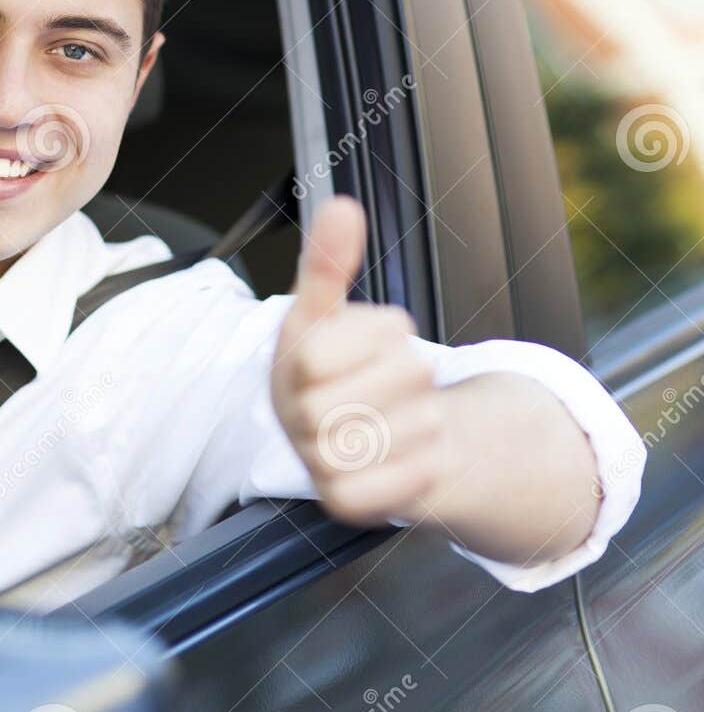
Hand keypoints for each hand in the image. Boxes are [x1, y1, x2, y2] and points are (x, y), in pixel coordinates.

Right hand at [270, 198, 447, 526]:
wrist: (361, 435)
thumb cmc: (343, 366)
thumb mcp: (334, 312)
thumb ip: (329, 263)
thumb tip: (341, 208)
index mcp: (284, 366)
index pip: (327, 351)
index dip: (376, 332)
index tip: (384, 331)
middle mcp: (291, 419)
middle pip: (385, 385)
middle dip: (412, 371)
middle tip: (401, 375)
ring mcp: (316, 464)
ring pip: (409, 428)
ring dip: (425, 415)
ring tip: (405, 412)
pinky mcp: (347, 503)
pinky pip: (410, 478)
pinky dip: (426, 459)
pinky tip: (410, 451)